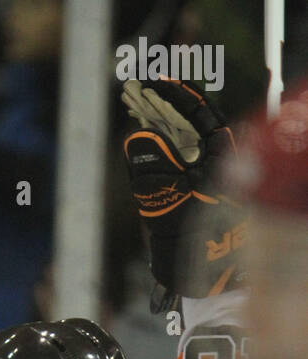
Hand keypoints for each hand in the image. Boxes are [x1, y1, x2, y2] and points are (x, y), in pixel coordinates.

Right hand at [122, 78, 245, 300]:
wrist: (207, 277)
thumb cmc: (197, 241)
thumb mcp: (172, 202)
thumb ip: (154, 168)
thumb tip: (138, 138)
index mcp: (223, 156)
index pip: (200, 112)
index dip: (175, 95)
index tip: (154, 81)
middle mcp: (218, 160)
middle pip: (191, 122)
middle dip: (164, 106)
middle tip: (137, 91)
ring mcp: (208, 173)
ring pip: (184, 138)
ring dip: (160, 122)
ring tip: (137, 107)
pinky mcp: (196, 187)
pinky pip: (179, 157)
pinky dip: (161, 145)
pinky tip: (145, 137)